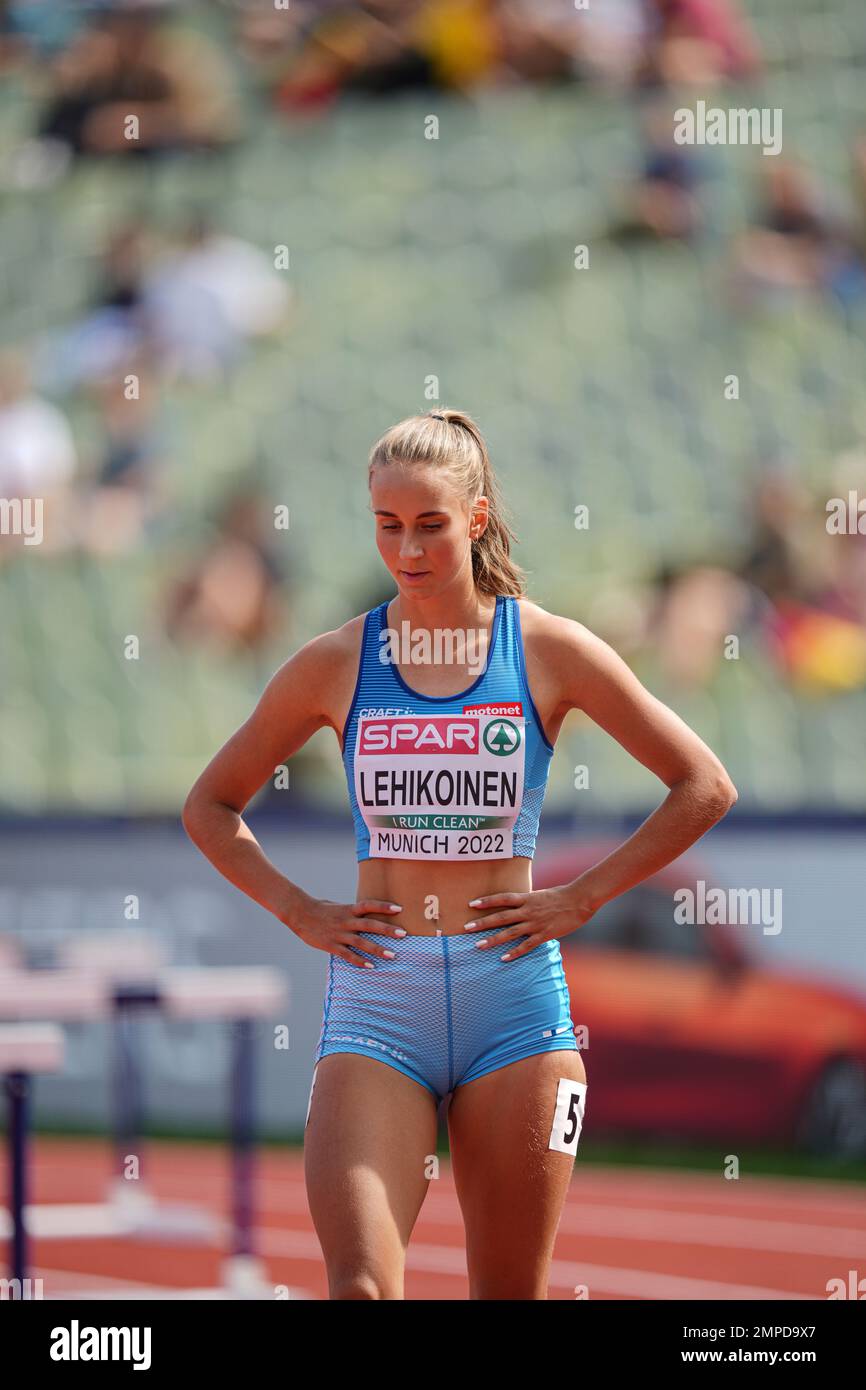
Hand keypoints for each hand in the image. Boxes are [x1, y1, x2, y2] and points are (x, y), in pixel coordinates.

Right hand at [285, 895, 405, 967]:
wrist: (299, 914)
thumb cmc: (321, 909)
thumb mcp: (339, 906)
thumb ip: (353, 911)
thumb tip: (368, 913)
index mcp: (348, 909)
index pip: (369, 905)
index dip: (384, 907)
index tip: (399, 909)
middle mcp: (346, 921)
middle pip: (369, 925)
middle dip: (387, 930)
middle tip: (403, 934)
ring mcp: (339, 934)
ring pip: (361, 942)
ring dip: (377, 949)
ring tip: (392, 955)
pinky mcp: (331, 946)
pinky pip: (347, 955)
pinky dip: (360, 961)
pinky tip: (371, 966)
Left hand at [463, 884, 594, 959]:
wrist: (580, 900)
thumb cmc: (561, 896)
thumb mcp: (540, 894)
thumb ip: (527, 900)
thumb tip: (516, 902)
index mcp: (527, 898)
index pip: (502, 898)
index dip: (487, 901)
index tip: (471, 904)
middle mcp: (528, 910)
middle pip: (501, 917)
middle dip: (482, 923)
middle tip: (466, 928)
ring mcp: (535, 923)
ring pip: (510, 933)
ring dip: (493, 939)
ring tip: (478, 946)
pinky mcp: (544, 934)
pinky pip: (526, 945)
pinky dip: (514, 952)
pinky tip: (503, 958)